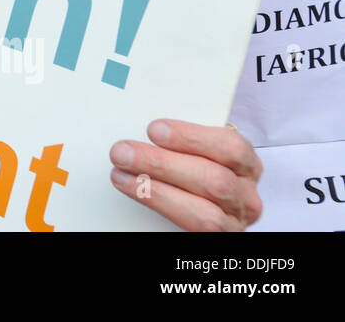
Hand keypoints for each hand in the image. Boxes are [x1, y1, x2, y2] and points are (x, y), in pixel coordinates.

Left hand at [110, 119, 262, 230]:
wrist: (194, 207)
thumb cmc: (194, 171)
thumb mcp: (194, 151)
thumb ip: (180, 142)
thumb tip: (148, 130)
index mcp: (245, 164)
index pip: (231, 147)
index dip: (191, 137)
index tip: (154, 130)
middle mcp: (246, 195)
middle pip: (214, 179)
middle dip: (162, 164)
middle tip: (123, 152)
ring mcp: (235, 221)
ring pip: (205, 210)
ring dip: (156, 189)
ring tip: (121, 174)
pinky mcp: (221, 238)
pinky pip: (194, 226)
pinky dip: (159, 205)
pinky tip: (135, 191)